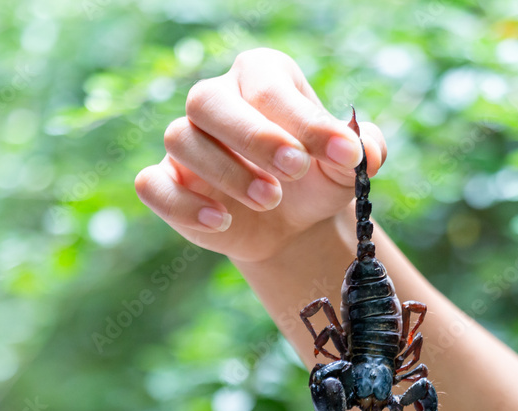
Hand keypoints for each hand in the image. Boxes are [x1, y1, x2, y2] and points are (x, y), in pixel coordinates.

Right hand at [135, 48, 386, 263]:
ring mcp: (187, 142)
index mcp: (260, 78)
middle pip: (208, 100)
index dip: (306, 120)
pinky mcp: (169, 183)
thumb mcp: (348, 166)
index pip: (269, 87)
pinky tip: (222, 220)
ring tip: (270, 199)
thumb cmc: (317, 179)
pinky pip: (154, 185)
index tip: (343, 153)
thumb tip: (362, 151)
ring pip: (182, 139)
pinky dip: (183, 204)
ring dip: (227, 172)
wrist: (292, 224)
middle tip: (295, 169)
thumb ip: (364, 151)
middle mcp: (217, 100)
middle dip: (254, 136)